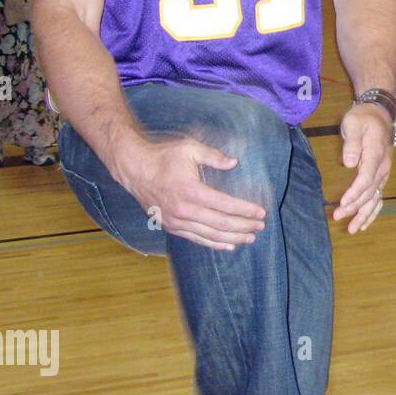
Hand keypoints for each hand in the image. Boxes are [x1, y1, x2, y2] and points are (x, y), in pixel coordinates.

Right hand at [118, 136, 266, 251]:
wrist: (134, 169)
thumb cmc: (163, 156)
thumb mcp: (189, 149)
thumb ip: (213, 156)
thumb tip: (234, 162)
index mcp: (192, 191)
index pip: (226, 205)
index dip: (246, 210)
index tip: (261, 212)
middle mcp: (184, 210)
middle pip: (221, 224)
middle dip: (244, 226)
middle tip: (260, 227)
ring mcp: (176, 221)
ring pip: (210, 235)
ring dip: (232, 238)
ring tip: (250, 238)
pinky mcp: (170, 226)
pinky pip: (196, 238)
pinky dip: (213, 244)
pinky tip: (228, 245)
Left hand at [334, 103, 393, 233]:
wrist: (380, 115)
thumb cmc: (363, 119)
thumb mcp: (354, 123)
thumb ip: (352, 143)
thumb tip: (349, 163)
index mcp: (376, 154)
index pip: (366, 177)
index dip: (355, 192)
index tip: (343, 202)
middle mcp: (383, 167)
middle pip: (370, 191)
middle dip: (355, 206)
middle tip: (337, 216)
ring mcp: (383, 174)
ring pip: (376, 198)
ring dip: (364, 214)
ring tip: (352, 229)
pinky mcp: (380, 177)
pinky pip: (378, 198)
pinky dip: (372, 212)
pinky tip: (363, 224)